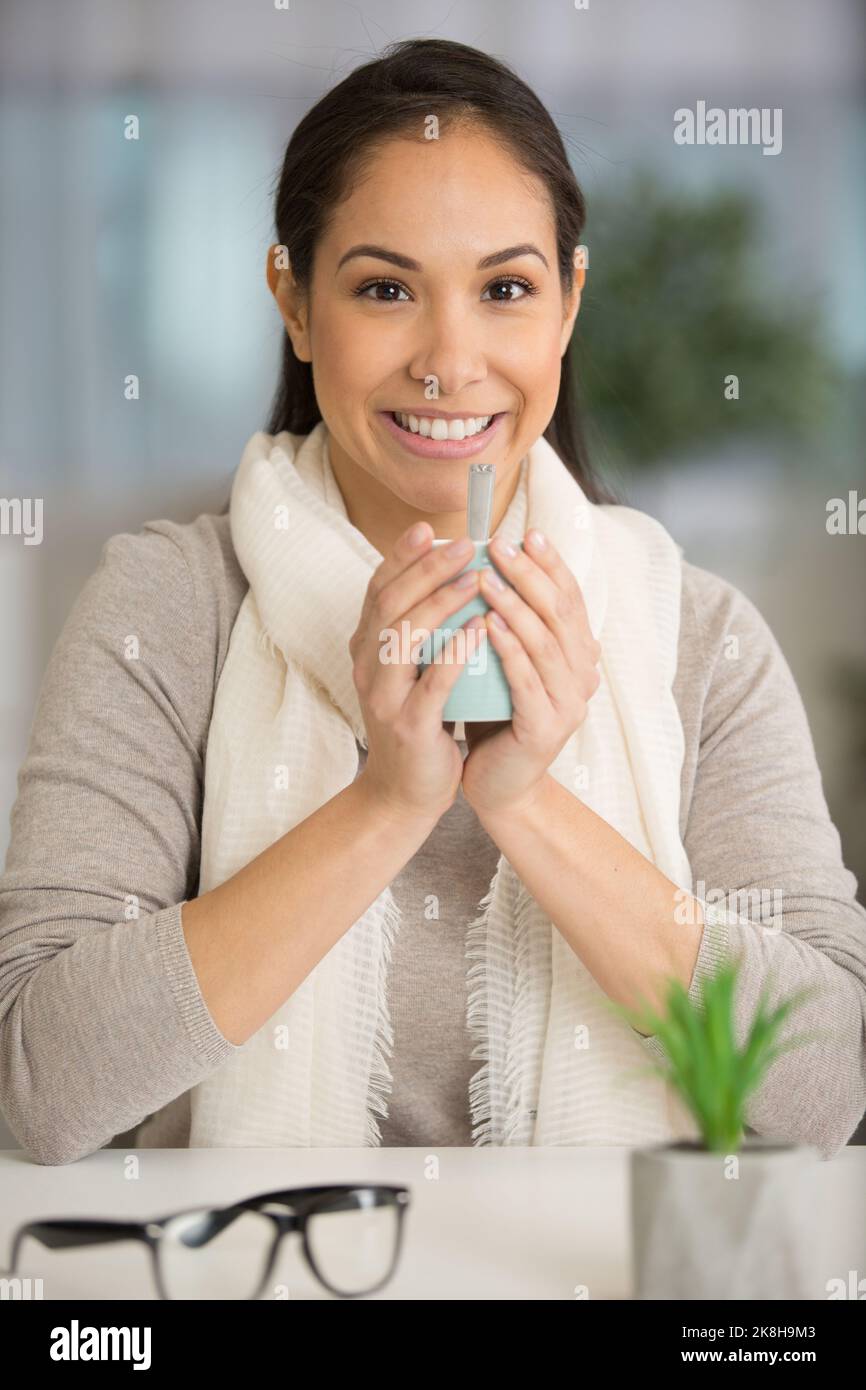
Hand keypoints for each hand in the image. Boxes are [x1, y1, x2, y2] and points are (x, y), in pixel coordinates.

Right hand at [350, 522, 487, 824]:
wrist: (404, 791)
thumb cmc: (419, 721)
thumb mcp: (411, 670)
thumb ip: (420, 630)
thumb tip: (451, 576)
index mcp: (367, 648)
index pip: (378, 589)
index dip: (402, 557)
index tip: (430, 529)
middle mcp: (367, 666)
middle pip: (391, 604)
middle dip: (428, 569)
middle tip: (467, 545)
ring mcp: (384, 696)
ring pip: (404, 636)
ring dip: (441, 602)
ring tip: (477, 578)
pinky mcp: (408, 725)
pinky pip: (430, 683)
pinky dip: (453, 653)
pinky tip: (478, 630)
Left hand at [460, 528, 601, 818]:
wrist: (498, 785)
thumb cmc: (494, 717)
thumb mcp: (504, 663)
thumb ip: (510, 625)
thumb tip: (488, 566)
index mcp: (578, 656)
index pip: (569, 598)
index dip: (551, 564)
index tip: (526, 533)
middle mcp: (583, 675)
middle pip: (560, 613)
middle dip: (530, 574)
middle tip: (500, 545)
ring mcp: (569, 703)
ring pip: (545, 642)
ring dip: (515, 605)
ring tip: (486, 577)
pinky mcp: (547, 728)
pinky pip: (527, 679)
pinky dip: (508, 648)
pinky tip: (486, 624)